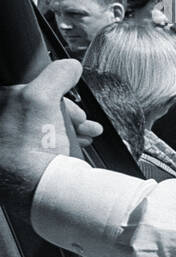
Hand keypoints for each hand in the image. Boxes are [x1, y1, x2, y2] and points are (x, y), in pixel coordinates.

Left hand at [0, 60, 100, 208]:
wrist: (39, 190)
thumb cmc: (30, 150)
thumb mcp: (42, 98)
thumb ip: (55, 75)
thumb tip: (68, 67)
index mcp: (0, 108)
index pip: (26, 89)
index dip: (51, 92)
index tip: (65, 99)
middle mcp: (2, 127)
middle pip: (38, 108)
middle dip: (65, 112)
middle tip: (79, 120)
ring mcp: (11, 148)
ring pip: (44, 128)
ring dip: (69, 128)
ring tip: (85, 134)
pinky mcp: (23, 165)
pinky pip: (46, 146)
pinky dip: (64, 144)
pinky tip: (75, 147)